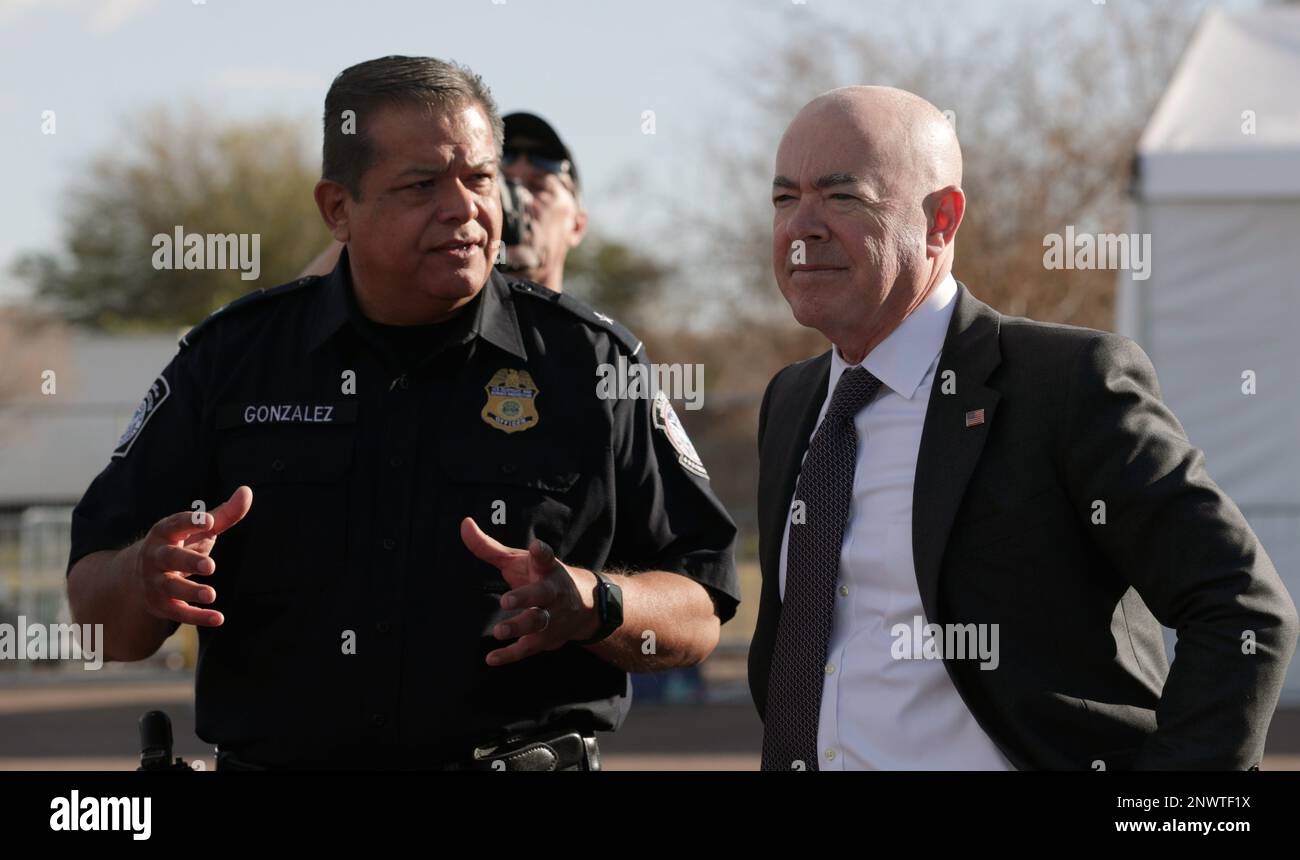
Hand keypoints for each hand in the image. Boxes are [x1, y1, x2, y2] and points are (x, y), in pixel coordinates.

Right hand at [130, 486, 252, 627]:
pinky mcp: (161, 605)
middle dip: (188, 561)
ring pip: (171, 587)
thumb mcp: (199, 529)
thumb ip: (224, 513)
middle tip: (210, 565)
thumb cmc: (180, 545)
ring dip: (190, 591)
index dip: (190, 521)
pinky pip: (178, 613)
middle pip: (170, 558)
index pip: (175, 524)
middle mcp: (156, 556)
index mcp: (165, 533)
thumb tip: (247, 490)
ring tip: (212, 594)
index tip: (208, 520)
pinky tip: (219, 618)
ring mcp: (155, 582)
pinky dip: (198, 617)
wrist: (139, 577)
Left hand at [459, 517, 598, 665]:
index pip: (545, 558)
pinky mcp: (547, 638)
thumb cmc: (540, 577)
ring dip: (519, 627)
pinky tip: (491, 658)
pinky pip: (529, 648)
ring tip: (499, 631)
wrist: (584, 606)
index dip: (541, 552)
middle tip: (507, 600)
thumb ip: (489, 547)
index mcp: (546, 569)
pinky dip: (511, 655)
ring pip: (538, 624)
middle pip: (542, 595)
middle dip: (526, 598)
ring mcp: (552, 617)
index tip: (536, 547)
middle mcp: (552, 592)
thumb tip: (464, 523)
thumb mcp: (519, 559)